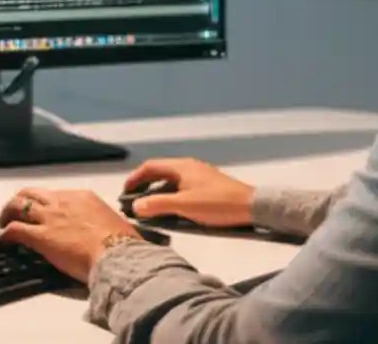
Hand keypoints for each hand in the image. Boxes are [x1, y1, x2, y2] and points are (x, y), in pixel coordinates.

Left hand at [0, 188, 140, 282]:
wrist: (119, 255)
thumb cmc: (124, 245)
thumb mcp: (114, 225)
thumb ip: (102, 225)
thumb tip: (103, 234)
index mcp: (83, 198)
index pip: (55, 195)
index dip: (44, 203)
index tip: (41, 213)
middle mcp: (63, 202)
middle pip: (31, 194)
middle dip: (19, 202)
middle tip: (14, 214)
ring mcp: (50, 217)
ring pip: (17, 205)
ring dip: (7, 214)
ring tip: (4, 224)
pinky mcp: (41, 236)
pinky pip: (14, 229)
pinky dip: (5, 234)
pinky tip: (4, 241)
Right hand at [124, 158, 255, 227]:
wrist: (253, 207)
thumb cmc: (218, 204)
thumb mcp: (184, 206)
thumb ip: (158, 205)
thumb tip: (135, 206)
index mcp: (181, 166)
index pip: (149, 167)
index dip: (134, 179)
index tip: (124, 193)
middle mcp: (188, 167)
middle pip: (159, 173)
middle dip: (144, 187)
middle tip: (134, 202)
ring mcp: (199, 176)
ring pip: (171, 182)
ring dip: (157, 193)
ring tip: (150, 209)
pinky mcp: (208, 186)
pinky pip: (181, 188)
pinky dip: (170, 197)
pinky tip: (171, 211)